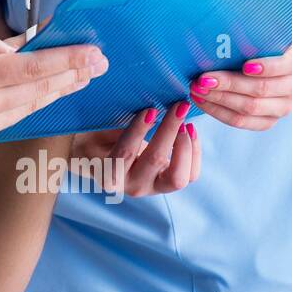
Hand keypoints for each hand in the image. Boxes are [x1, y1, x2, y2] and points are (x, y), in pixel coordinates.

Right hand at [0, 30, 107, 178]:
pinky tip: (28, 96)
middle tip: (99, 64)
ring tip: (76, 78)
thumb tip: (15, 47)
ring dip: (52, 92)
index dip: (66, 61)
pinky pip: (3, 122)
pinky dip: (17, 107)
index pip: (29, 68)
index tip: (92, 54)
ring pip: (25, 109)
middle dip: (72, 77)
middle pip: (37, 92)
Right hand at [70, 101, 199, 196]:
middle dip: (168, 130)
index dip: (139, 130)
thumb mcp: (99, 132)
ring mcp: (153, 188)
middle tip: (178, 106)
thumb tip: (143, 103)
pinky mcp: (169, 185)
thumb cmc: (97, 141)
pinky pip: (190, 175)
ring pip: (178, 177)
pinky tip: (190, 131)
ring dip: (185, 146)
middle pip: (155, 161)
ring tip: (186, 123)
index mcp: (109, 175)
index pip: (125, 153)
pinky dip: (194, 153)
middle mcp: (132, 186)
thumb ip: (116, 124)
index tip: (149, 110)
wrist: (101, 160)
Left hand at [188, 41, 291, 131]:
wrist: (276, 62)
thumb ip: (251, 34)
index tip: (245, 65)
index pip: (288, 65)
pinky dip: (219, 111)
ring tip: (197, 89)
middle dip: (229, 84)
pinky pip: (242, 122)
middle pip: (261, 90)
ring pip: (250, 109)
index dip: (268, 67)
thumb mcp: (265, 34)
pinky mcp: (269, 120)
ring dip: (219, 99)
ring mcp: (285, 106)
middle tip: (203, 78)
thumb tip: (221, 26)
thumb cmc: (264, 43)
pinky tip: (202, 100)